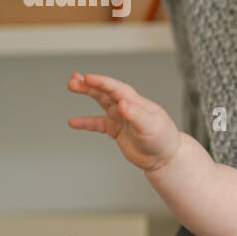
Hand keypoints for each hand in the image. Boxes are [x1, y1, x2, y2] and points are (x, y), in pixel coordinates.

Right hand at [66, 71, 180, 171]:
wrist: (164, 157)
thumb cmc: (163, 138)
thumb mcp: (150, 125)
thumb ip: (135, 114)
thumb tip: (122, 104)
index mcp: (136, 102)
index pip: (116, 88)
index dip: (102, 82)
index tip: (87, 78)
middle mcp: (127, 107)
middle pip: (106, 91)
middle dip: (90, 85)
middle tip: (73, 79)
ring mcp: (121, 117)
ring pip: (100, 102)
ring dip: (87, 93)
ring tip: (72, 86)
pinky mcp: (116, 130)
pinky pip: (97, 124)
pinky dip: (85, 122)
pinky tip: (73, 122)